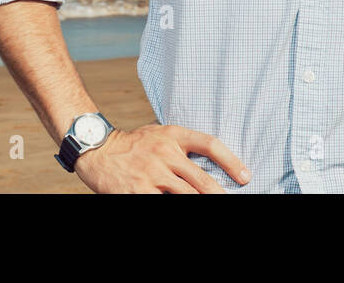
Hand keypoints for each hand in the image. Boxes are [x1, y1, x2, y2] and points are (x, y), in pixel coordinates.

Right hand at [71, 124, 250, 193]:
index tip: (245, 177)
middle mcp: (164, 153)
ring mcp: (151, 174)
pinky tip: (183, 208)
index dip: (231, 161)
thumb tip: (210, 164)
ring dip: (202, 203)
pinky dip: (174, 207)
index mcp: (173, 136)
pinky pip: (162, 204)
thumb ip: (181, 147)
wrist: (97, 150)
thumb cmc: (134, 144)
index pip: (209, 144)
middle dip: (220, 196)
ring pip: (187, 196)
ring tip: (214, 206)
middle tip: (231, 201)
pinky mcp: (138, 192)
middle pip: (202, 180)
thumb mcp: (159, 134)